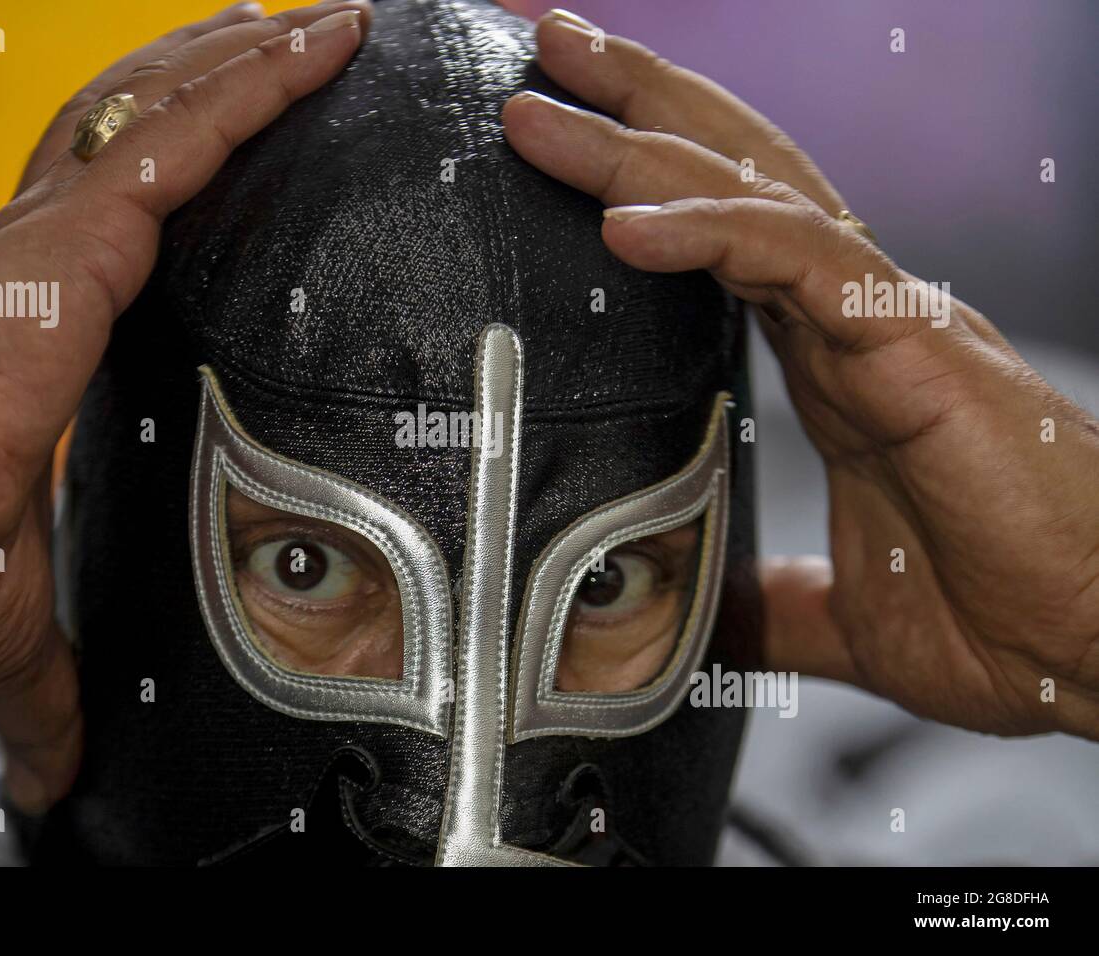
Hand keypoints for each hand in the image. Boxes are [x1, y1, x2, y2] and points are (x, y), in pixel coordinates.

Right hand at [0, 0, 371, 810]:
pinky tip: (302, 47)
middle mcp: (47, 257)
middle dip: (220, 78)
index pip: (125, 213)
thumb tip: (59, 775)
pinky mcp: (74, 237)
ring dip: (242, 61)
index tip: (238, 135)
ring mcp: (59, 236)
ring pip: (164, 111)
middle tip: (293, 40)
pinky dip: (245, 87)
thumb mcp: (13, 614)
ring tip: (315, 24)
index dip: (181, 162)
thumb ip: (48, 684)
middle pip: (144, 133)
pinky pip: (180, 136)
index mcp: (40, 319)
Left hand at [503, 9, 1098, 738]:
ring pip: (751, 193)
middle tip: (541, 50)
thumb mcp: (845, 608)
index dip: (643, 176)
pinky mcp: (916, 346)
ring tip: (541, 105)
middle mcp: (853, 315)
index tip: (560, 137)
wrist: (1096, 650)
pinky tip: (627, 221)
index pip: (723, 234)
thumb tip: (705, 617)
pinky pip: (804, 260)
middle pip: (730, 174)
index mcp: (832, 356)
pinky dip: (712, 230)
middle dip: (629, 106)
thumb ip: (772, 598)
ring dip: (639, 143)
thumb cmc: (1001, 617)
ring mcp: (885, 319)